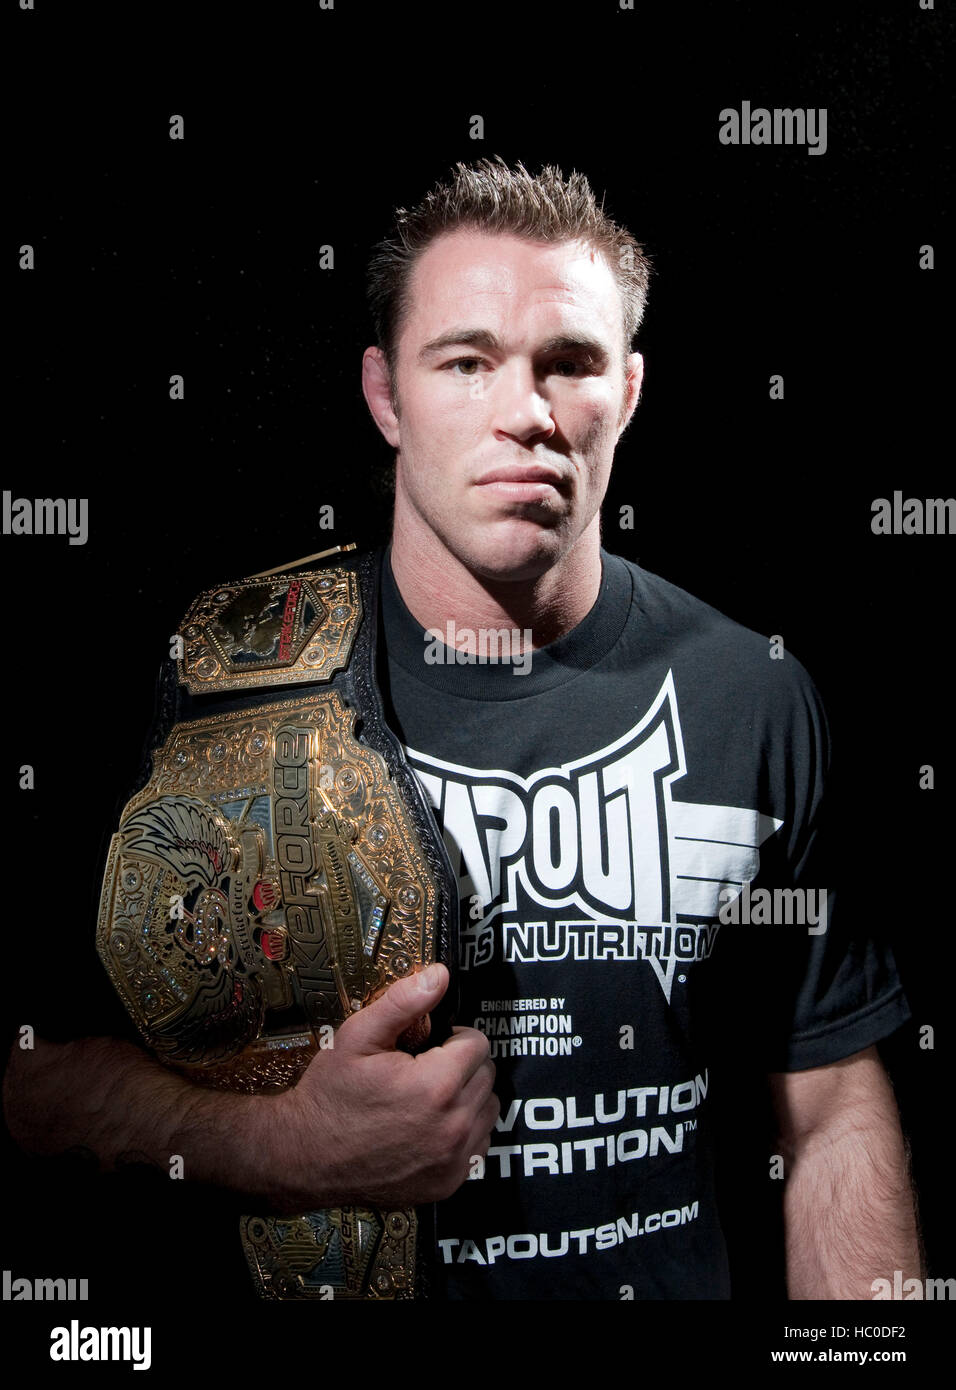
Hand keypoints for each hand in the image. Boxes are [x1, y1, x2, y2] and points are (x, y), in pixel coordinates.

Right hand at [272, 964, 498, 1209]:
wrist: (305, 1157)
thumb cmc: (331, 1093)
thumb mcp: (357, 1036)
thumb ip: (403, 1001)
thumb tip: (440, 973)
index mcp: (436, 1085)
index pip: (478, 1044)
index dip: (454, 1038)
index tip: (431, 1045)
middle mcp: (453, 1125)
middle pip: (487, 1075)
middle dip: (462, 1065)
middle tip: (426, 1068)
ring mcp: (453, 1160)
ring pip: (489, 1110)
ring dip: (468, 1097)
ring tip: (430, 1096)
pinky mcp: (449, 1183)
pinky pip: (479, 1145)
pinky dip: (464, 1132)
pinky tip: (431, 1127)